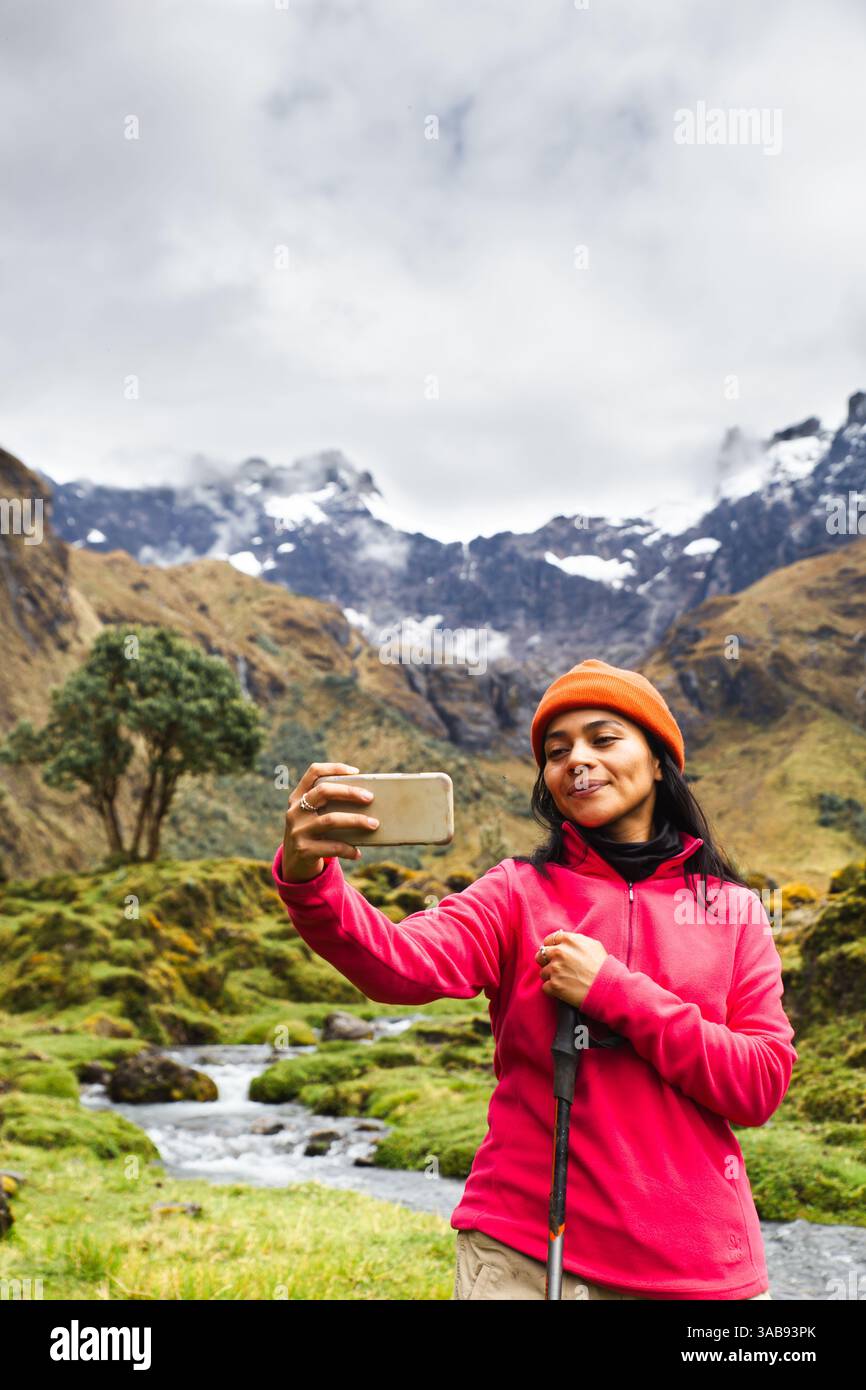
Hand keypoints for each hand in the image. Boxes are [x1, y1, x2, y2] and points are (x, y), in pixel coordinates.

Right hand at [281, 762, 378, 882]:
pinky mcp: (304, 850)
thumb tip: (368, 802)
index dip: (334, 768)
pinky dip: (348, 849)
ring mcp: (298, 830)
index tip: (356, 772)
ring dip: (356, 820)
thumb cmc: (314, 834)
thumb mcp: (313, 816)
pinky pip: (332, 847)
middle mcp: (295, 811)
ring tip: (374, 824)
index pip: (313, 772)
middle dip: (349, 792)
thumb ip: (329, 806)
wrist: (293, 865)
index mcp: (298, 797)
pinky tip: (357, 853)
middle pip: (322, 792)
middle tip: (370, 797)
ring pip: (330, 819)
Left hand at [535, 931, 607, 1007]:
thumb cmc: (603, 967)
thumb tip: (564, 940)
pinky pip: (545, 987)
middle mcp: (559, 952)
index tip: (554, 954)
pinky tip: (564, 990)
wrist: (608, 988)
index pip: (549, 940)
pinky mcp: (554, 985)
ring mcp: (555, 969)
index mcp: (568, 940)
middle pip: (540, 955)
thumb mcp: (593, 945)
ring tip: (565, 981)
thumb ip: (576, 941)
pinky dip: (553, 990)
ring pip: (543, 972)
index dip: (551, 948)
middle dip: (546, 961)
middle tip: (556, 968)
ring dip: (551, 977)